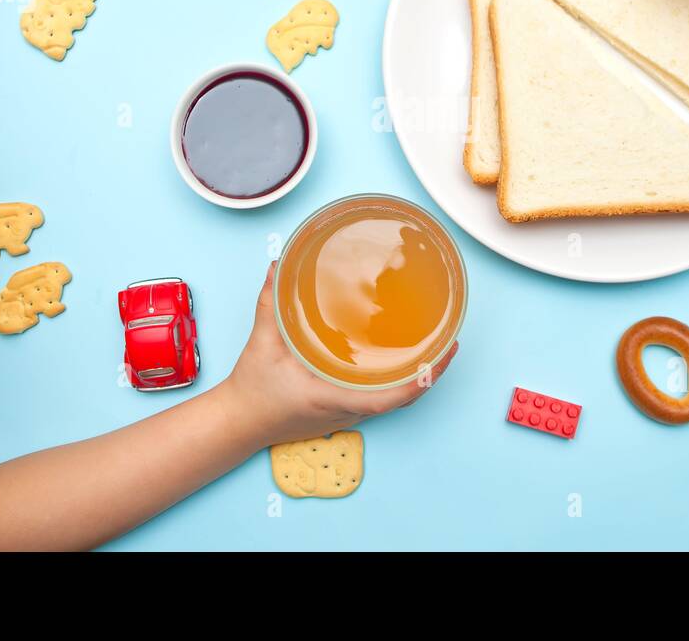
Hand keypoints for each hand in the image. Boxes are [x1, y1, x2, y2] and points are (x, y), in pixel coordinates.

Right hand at [225, 262, 459, 446]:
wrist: (238, 423)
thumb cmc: (253, 391)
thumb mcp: (262, 344)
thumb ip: (271, 303)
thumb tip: (281, 265)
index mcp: (333, 398)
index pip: (391, 398)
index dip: (422, 379)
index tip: (444, 355)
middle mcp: (347, 410)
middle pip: (403, 398)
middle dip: (431, 373)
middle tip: (450, 341)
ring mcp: (347, 414)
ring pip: (394, 400)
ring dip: (418, 377)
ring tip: (436, 347)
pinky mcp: (343, 410)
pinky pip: (381, 398)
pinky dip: (400, 382)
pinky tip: (405, 360)